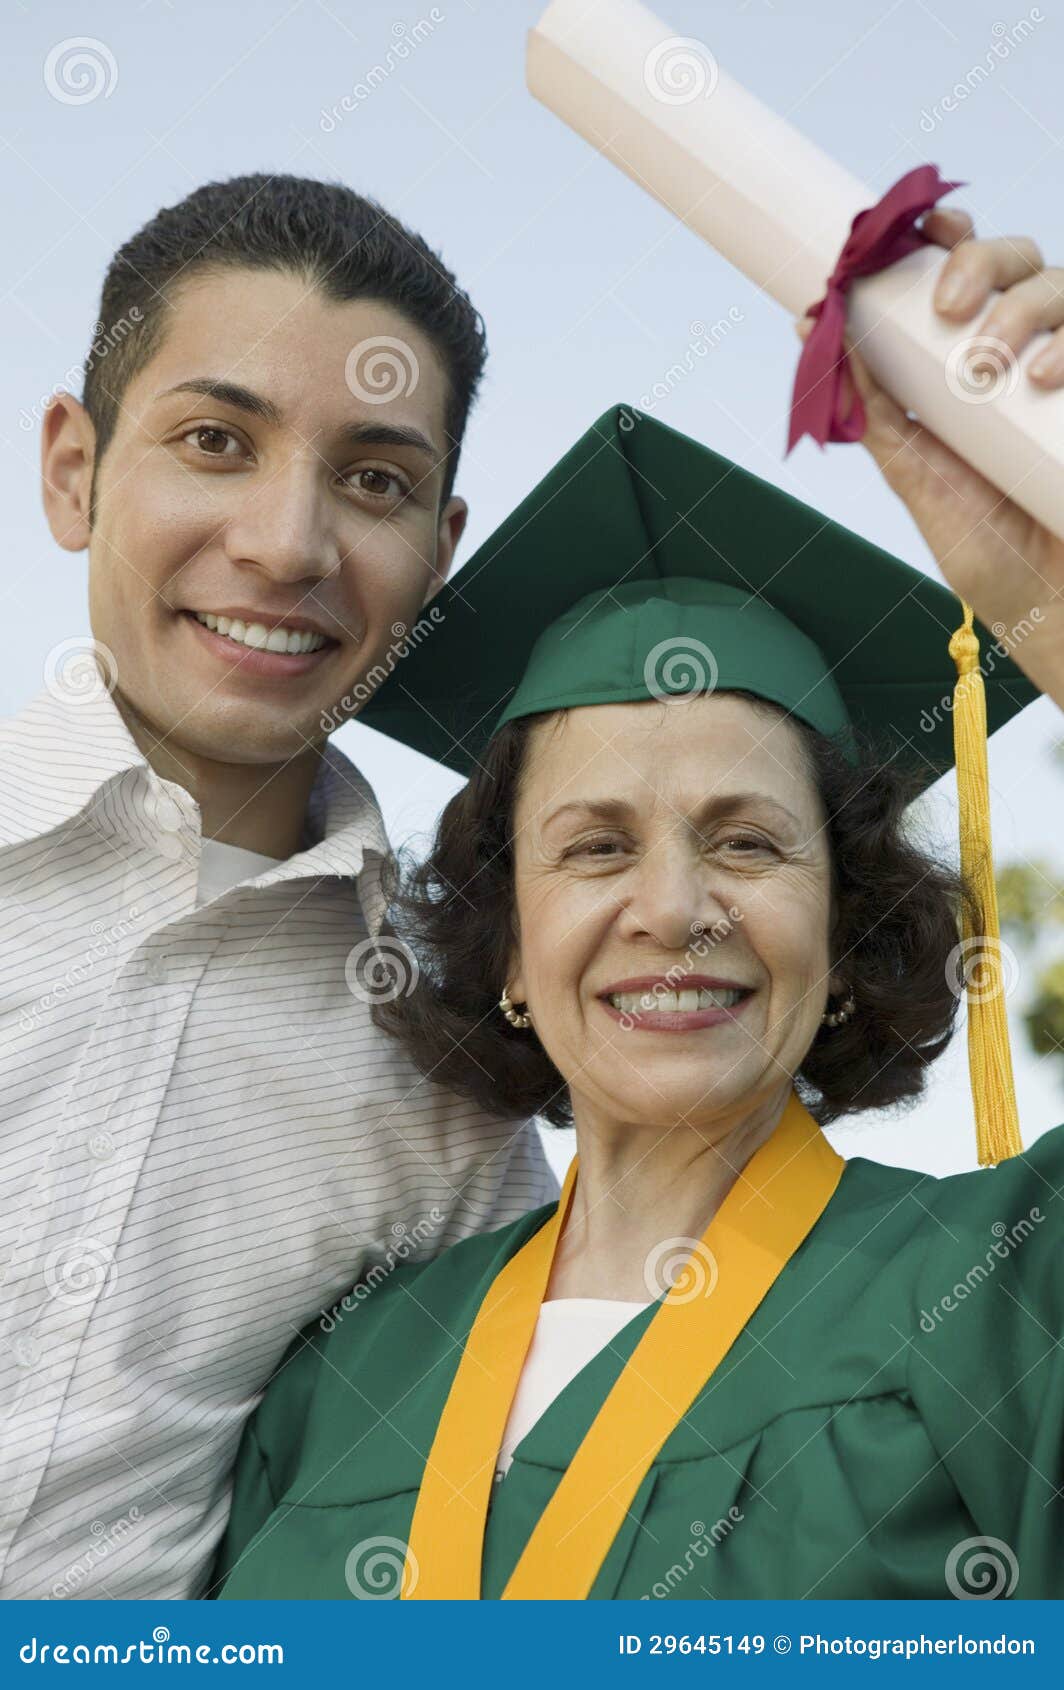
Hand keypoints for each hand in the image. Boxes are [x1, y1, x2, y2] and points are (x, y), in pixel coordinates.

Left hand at [796, 207, 1063, 708]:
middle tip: (945, 308)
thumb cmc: (987, 547)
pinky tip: (1047, 378)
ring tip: (992, 362)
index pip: (968, 275)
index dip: (947, 237)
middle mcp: (1030, 354)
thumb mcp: (915, 474)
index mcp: (975, 364)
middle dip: (978, 263)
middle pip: (1016, 261)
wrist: (1047, 605)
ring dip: (1021, 307)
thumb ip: (876, 410)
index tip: (917, 230)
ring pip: (1059, 285)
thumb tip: (816, 333)